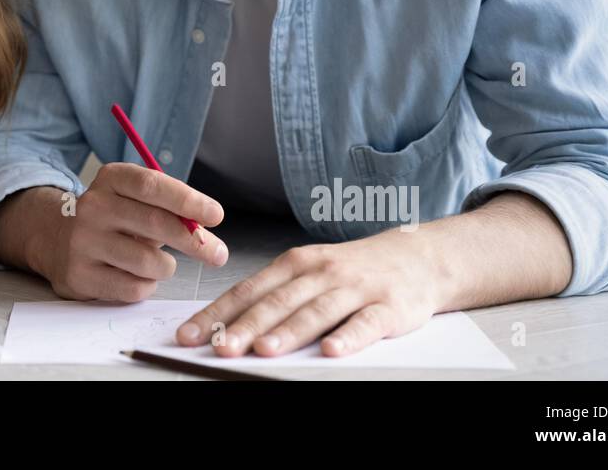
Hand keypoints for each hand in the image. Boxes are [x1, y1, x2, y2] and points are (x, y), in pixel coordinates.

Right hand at [36, 163, 227, 301]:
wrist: (58, 239)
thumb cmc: (115, 219)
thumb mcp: (136, 199)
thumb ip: (170, 209)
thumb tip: (207, 230)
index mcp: (110, 179)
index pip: (152, 185)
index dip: (188, 200)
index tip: (216, 215)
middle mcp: (93, 206)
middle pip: (155, 223)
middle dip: (195, 241)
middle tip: (218, 253)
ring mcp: (83, 242)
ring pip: (149, 262)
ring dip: (166, 266)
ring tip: (159, 262)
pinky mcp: (80, 275)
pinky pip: (134, 288)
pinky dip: (147, 285)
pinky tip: (138, 275)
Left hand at [177, 229, 443, 357]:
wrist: (419, 257)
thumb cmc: (354, 270)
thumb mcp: (310, 272)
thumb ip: (276, 295)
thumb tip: (227, 325)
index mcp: (295, 263)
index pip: (248, 290)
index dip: (217, 313)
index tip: (189, 334)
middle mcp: (321, 272)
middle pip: (277, 302)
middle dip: (244, 326)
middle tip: (219, 347)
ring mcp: (355, 288)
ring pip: (316, 312)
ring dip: (288, 332)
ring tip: (263, 350)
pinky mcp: (388, 307)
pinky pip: (366, 324)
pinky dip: (349, 337)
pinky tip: (331, 351)